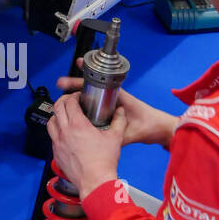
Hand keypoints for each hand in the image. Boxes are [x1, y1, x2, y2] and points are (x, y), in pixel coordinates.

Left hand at [47, 92, 126, 198]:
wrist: (95, 181)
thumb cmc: (103, 162)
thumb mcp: (115, 137)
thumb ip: (119, 121)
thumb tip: (120, 112)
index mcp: (77, 125)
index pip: (70, 102)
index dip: (74, 96)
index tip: (79, 96)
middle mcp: (64, 132)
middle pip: (57, 108)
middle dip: (63, 101)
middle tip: (70, 101)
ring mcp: (58, 143)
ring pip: (50, 122)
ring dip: (56, 115)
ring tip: (64, 115)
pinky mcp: (56, 153)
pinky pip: (52, 137)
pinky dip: (56, 131)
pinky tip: (65, 134)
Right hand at [56, 61, 177, 147]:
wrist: (158, 129)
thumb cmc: (148, 125)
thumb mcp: (130, 132)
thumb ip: (115, 137)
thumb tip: (100, 141)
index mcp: (117, 96)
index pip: (95, 84)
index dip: (80, 81)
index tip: (68, 78)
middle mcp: (113, 96)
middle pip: (89, 87)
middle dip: (74, 84)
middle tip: (60, 84)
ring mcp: (112, 103)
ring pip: (91, 94)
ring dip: (77, 93)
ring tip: (63, 95)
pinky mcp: (112, 110)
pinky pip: (95, 104)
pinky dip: (84, 103)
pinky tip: (75, 110)